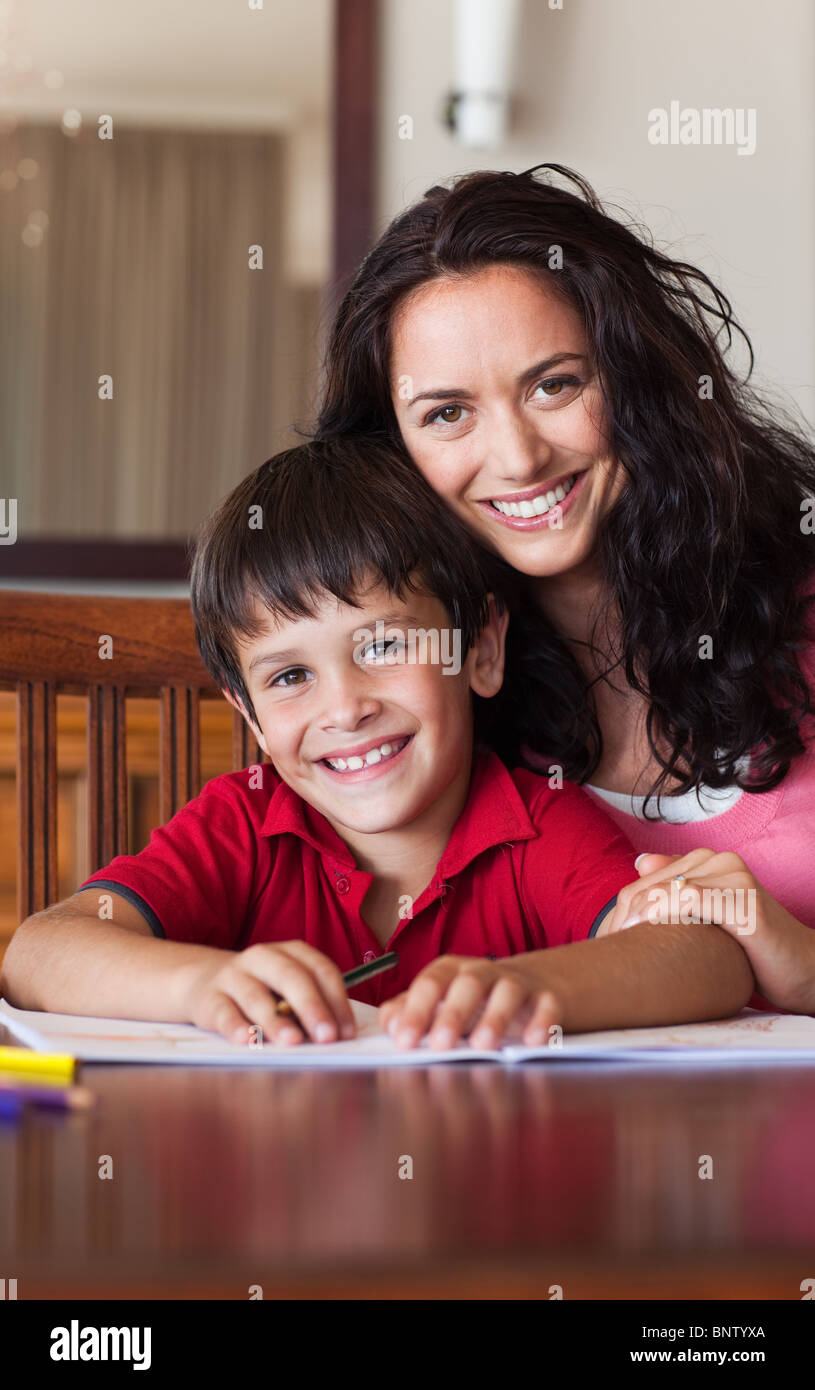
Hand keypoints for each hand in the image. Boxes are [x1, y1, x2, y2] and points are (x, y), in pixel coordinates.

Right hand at [182, 941, 356, 1045]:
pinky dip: (235, 1026)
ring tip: (292, 1042)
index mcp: (291, 952)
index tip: (347, 1033)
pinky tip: (247, 1041)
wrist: (204, 981)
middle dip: (312, 1007)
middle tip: (327, 1037)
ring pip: (256, 995)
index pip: (321, 970)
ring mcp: (233, 975)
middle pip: (291, 977)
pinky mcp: (209, 998)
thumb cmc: (261, 990)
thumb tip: (338, 1037)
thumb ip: (311, 1006)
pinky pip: (223, 1012)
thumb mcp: (288, 989)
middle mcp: (263, 957)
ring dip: (276, 1020)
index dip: (337, 1001)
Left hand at [378, 954, 563, 1049]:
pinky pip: (547, 1003)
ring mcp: (516, 982)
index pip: (429, 984)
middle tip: (440, 1045)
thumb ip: (407, 1012)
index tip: (405, 1041)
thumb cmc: (470, 1002)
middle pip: (468, 983)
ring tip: (483, 1046)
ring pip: (508, 990)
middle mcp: (482, 972)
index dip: (416, 1011)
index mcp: (450, 971)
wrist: (526, 988)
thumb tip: (390, 1026)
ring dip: (495, 1017)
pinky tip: (532, 1042)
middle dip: (453, 1013)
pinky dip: (542, 1020)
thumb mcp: (436, 1004)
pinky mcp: (546, 997)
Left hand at [605, 849, 814, 1015]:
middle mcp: (720, 860)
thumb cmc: (754, 950)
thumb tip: (640, 860)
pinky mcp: (744, 900)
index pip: (642, 883)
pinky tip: (650, 945)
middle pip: (646, 887)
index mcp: (708, 861)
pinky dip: (663, 919)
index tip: (606, 947)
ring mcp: (733, 876)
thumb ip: (679, 889)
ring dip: (635, 923)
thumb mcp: (711, 919)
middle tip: (608, 956)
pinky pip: (689, 900)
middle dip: (621, 922)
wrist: (807, 970)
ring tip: (622, 953)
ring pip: (662, 892)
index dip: (619, 915)